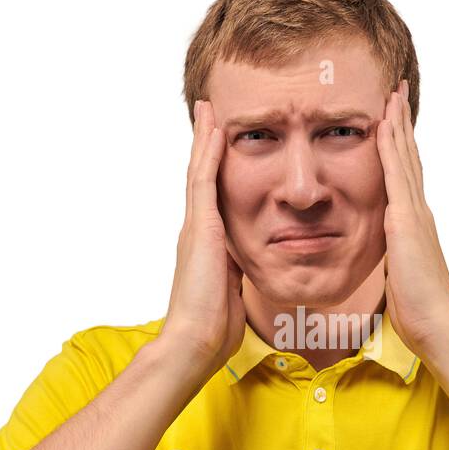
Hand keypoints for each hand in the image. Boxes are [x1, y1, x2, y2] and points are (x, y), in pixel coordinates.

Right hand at [159, 99, 246, 375]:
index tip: (223, 142)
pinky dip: (208, 153)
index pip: (214, 196)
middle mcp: (197, 229)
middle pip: (202, 175)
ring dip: (205, 138)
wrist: (195, 341)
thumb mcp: (234, 289)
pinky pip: (204, 181)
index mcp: (207, 243)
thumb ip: (239, 271)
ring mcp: (195, 226)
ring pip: (200, 170)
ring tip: (209, 108)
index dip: (217, 169)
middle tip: (210, 111)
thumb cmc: (214, 326)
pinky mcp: (199, 228)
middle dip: (206, 144)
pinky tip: (215, 129)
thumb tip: (253, 266)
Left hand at [376, 79, 448, 359]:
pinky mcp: (406, 222)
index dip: (401, 148)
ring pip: (404, 158)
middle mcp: (418, 213)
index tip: (394, 122)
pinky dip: (389, 147)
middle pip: (409, 158)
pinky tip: (382, 124)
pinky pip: (394, 175)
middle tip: (396, 92)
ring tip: (392, 95)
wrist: (439, 328)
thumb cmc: (420, 313)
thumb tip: (388, 261)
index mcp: (416, 226)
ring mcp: (415, 215)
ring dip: (397, 124)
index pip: (407, 178)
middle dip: (401, 124)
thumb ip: (395, 262)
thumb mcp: (400, 279)